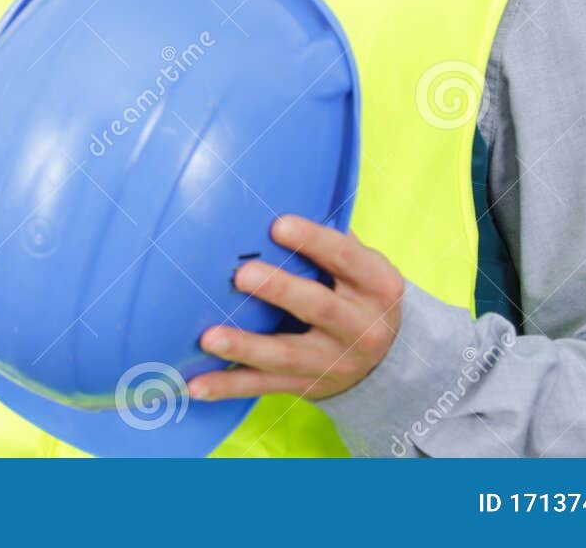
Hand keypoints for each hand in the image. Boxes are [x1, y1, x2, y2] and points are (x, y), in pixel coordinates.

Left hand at [187, 214, 404, 401]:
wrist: (390, 362)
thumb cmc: (359, 293)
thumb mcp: (364, 267)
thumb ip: (330, 241)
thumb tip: (275, 199)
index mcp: (376, 285)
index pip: (346, 259)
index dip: (314, 241)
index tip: (278, 224)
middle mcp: (360, 326)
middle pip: (318, 308)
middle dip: (279, 291)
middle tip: (241, 276)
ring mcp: (332, 362)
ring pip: (286, 356)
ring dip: (245, 347)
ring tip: (208, 338)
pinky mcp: (305, 386)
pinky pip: (263, 387)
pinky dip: (227, 387)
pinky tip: (194, 386)